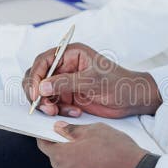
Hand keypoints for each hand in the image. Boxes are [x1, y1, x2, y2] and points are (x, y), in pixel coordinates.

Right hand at [23, 43, 161, 118]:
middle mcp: (65, 65)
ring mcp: (65, 81)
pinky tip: (75, 112)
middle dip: (37, 93)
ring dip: (47, 104)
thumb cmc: (119, 84)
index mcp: (70, 54)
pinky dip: (58, 110)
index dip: (35, 77)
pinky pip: (53, 103)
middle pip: (37, 76)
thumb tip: (42, 87)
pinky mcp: (68, 95)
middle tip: (45, 107)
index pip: (43, 61)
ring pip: (42, 92)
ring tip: (57, 111)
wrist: (133, 99)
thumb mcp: (92, 82)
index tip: (35, 94)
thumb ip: (65, 83)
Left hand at [37, 122, 145, 167]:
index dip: (48, 138)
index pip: (44, 145)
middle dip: (66, 152)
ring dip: (75, 167)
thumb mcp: (96, 130)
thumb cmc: (118, 151)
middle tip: (83, 146)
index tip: (52, 135)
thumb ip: (72, 130)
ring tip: (94, 161)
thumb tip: (59, 128)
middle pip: (57, 160)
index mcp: (62, 155)